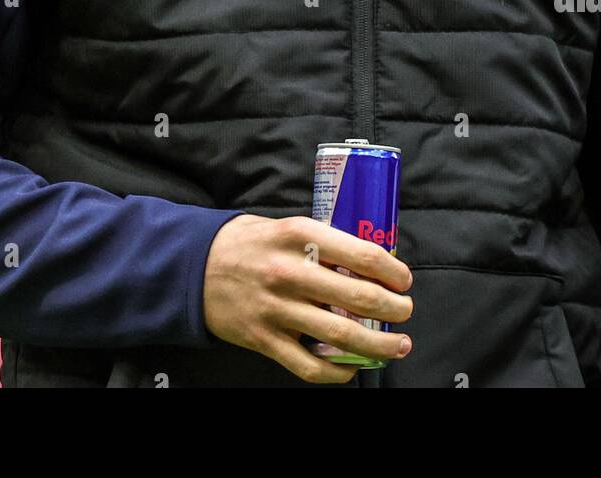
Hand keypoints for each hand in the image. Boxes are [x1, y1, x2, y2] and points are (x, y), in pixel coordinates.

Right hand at [203, 213, 413, 383]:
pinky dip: (338, 373)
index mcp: (299, 236)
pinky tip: (353, 368)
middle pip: (359, 297)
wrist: (194, 266)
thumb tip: (368, 262)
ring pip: (342, 336)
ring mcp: (277, 309)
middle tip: (405, 311)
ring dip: (379, 345)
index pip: (361, 254)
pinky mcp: (264, 340)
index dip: (392, 271)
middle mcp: (291, 272)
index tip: (404, 280)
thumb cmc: (248, 243)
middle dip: (393, 308)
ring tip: (398, 345)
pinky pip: (310, 366)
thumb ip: (322, 242)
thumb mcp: (286, 227)